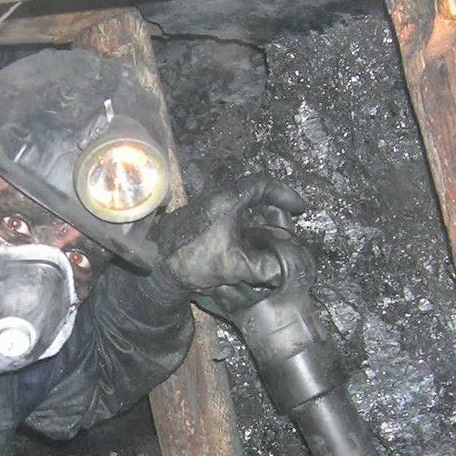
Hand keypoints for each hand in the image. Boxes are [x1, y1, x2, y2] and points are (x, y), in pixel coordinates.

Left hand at [153, 176, 305, 292]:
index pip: (262, 185)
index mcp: (227, 201)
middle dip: (273, 209)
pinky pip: (228, 215)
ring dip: (257, 220)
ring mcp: (205, 207)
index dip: (285, 194)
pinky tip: (246, 245)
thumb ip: (263, 268)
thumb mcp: (234, 266)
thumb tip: (281, 270)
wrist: (156, 267)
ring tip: (270, 238)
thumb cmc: (192, 261)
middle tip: (286, 224)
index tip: (299, 207)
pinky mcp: (198, 218)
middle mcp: (215, 198)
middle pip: (253, 194)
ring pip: (240, 206)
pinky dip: (243, 226)